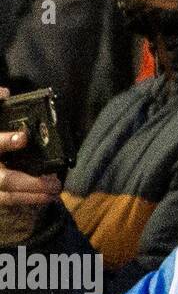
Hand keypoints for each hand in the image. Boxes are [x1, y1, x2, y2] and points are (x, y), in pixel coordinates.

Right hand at [0, 89, 61, 246]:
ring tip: (56, 190)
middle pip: (4, 180)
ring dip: (34, 195)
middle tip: (54, 181)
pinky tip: (48, 197)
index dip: (5, 142)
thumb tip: (4, 92)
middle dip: (30, 182)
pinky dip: (30, 200)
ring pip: (8, 195)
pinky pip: (10, 202)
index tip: (23, 138)